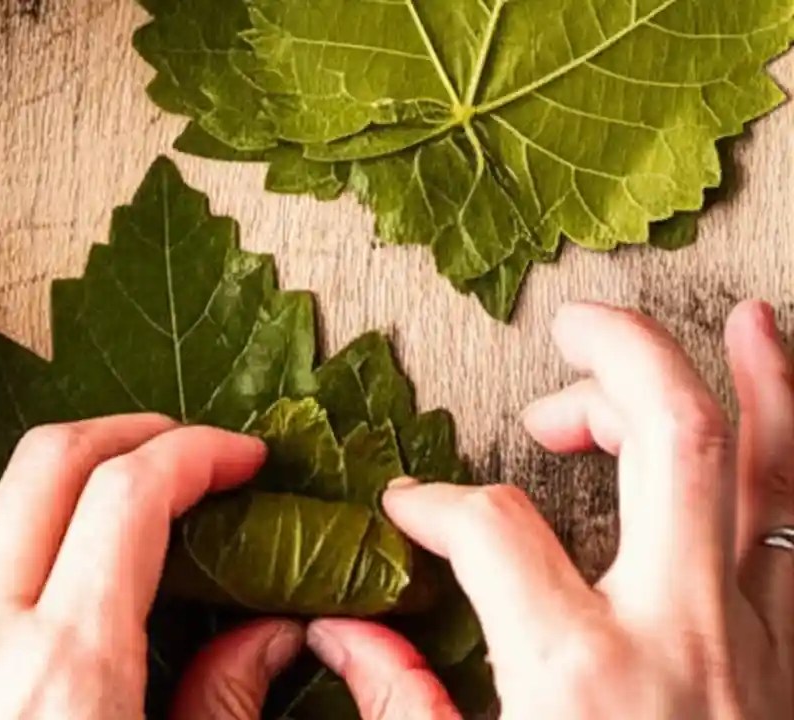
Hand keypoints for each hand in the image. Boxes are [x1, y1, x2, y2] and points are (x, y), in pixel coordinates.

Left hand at [0, 414, 307, 718]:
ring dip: (62, 474)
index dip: (199, 454)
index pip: (131, 494)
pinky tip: (41, 549)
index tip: (241, 459)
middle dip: (132, 433)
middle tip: (188, 450)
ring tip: (123, 494)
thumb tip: (267, 629)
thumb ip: (224, 703)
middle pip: (50, 461)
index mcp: (66, 669)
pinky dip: (3, 522)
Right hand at [305, 301, 793, 719]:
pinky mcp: (788, 664)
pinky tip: (788, 412)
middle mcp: (677, 634)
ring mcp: (748, 642)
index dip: (432, 501)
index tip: (411, 509)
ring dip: (753, 381)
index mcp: (578, 671)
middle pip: (672, 437)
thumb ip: (404, 708)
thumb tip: (346, 638)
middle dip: (618, 356)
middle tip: (567, 330)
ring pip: (769, 472)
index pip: (488, 527)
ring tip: (732, 321)